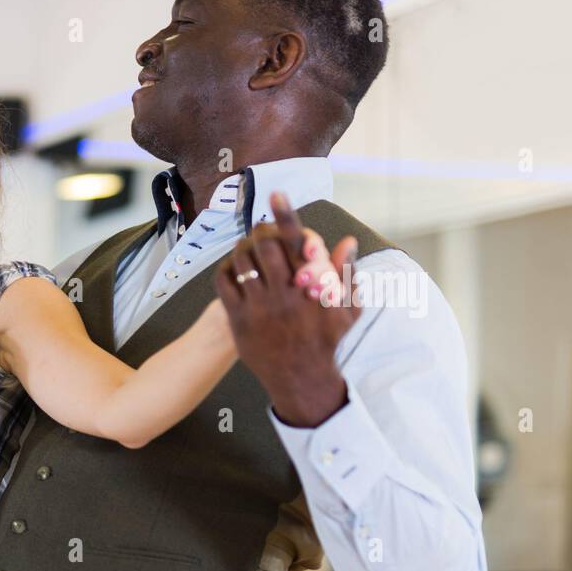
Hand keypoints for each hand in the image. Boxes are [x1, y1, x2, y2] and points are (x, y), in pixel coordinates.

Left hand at [214, 191, 362, 427]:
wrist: (300, 377)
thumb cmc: (326, 340)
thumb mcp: (345, 308)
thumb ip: (344, 273)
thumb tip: (347, 242)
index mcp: (312, 285)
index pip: (298, 242)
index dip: (287, 215)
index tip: (276, 193)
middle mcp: (284, 292)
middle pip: (265, 246)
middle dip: (260, 232)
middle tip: (259, 229)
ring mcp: (259, 306)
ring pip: (242, 262)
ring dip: (242, 249)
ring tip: (245, 248)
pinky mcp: (239, 319)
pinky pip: (224, 284)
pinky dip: (226, 270)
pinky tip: (232, 269)